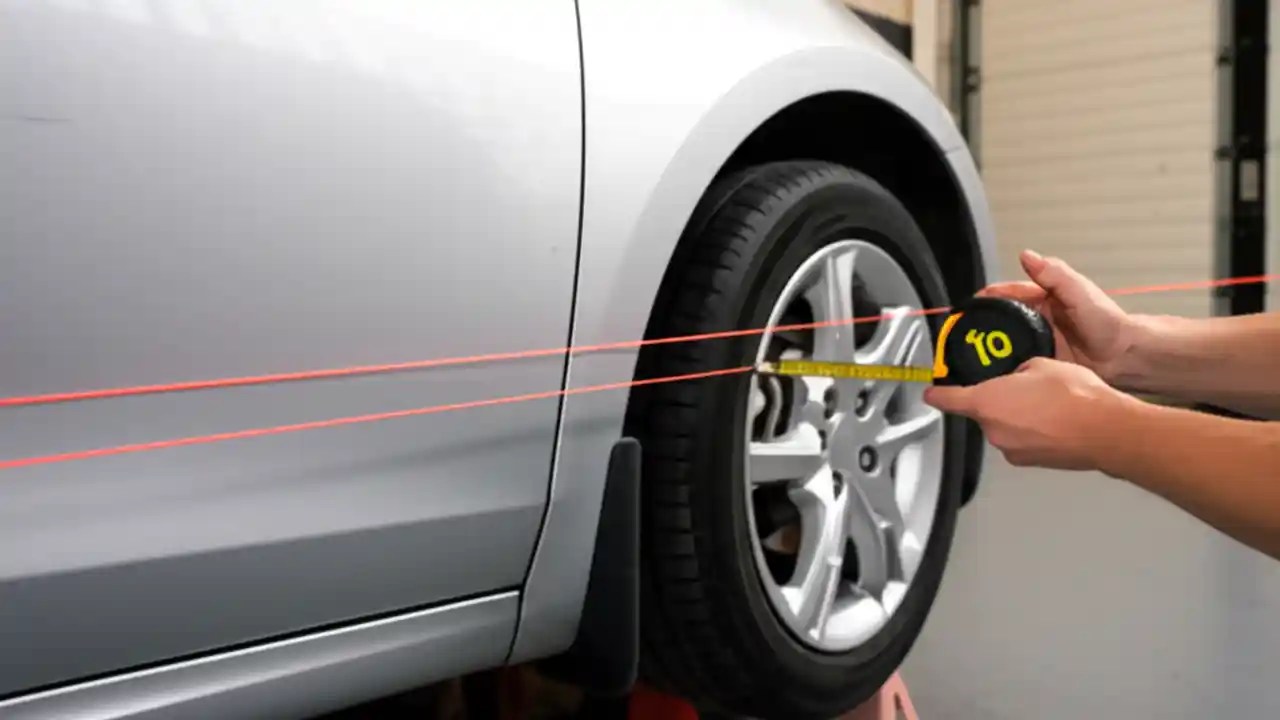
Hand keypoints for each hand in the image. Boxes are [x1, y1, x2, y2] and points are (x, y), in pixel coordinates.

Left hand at [923, 357, 1135, 469]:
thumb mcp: (1040, 365)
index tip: (930, 393)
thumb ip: (1017, 370)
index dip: (937, 395)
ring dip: (1016, 417)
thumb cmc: (1073, 395)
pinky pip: (1021, 441)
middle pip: (982, 412)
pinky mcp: (1030, 462)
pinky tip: (1053, 422)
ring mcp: (1011, 449)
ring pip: (1004, 427)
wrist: (1105, 430)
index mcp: (986, 402)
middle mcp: (993, 430)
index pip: (948, 400)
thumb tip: (1018, 376)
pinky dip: (1031, 432)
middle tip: (1022, 388)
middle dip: (996, 400)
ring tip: (1045, 405)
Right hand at [979, 250, 1135, 383]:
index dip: (987, 297)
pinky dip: (1003, 364)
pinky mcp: (1040, 361)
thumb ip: (1054, 274)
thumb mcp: (1079, 292)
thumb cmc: (1107, 321)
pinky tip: (989, 370)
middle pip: (1001, 319)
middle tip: (960, 331)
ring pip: (1005, 341)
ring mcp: (1036, 341)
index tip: (968, 305)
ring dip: (989, 346)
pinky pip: (1016, 361)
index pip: (1007, 294)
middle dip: (980, 323)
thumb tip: (1026, 255)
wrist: (1124, 356)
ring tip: (968, 353)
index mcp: (1043, 299)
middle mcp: (1036, 319)